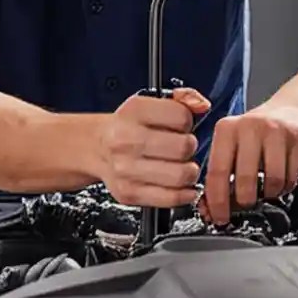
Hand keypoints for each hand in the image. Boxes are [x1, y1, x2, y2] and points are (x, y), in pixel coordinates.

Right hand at [94, 88, 210, 206]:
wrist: (96, 147)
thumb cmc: (127, 126)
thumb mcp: (149, 104)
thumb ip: (182, 99)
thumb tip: (202, 105)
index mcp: (134, 111)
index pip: (182, 116)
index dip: (188, 121)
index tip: (180, 125)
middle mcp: (126, 139)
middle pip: (184, 147)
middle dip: (189, 148)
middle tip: (182, 148)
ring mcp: (126, 169)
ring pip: (181, 175)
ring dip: (189, 172)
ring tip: (181, 166)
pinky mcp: (129, 193)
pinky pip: (171, 198)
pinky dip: (184, 193)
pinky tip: (180, 185)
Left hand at [199, 103, 297, 224]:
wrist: (293, 111)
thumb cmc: (257, 133)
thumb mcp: (233, 144)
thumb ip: (221, 174)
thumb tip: (211, 210)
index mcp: (227, 128)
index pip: (218, 171)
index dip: (218, 201)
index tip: (219, 217)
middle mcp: (251, 126)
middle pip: (245, 179)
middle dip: (245, 200)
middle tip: (247, 202)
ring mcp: (277, 131)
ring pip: (272, 181)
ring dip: (269, 193)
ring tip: (266, 186)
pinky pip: (291, 178)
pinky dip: (285, 186)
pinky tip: (282, 177)